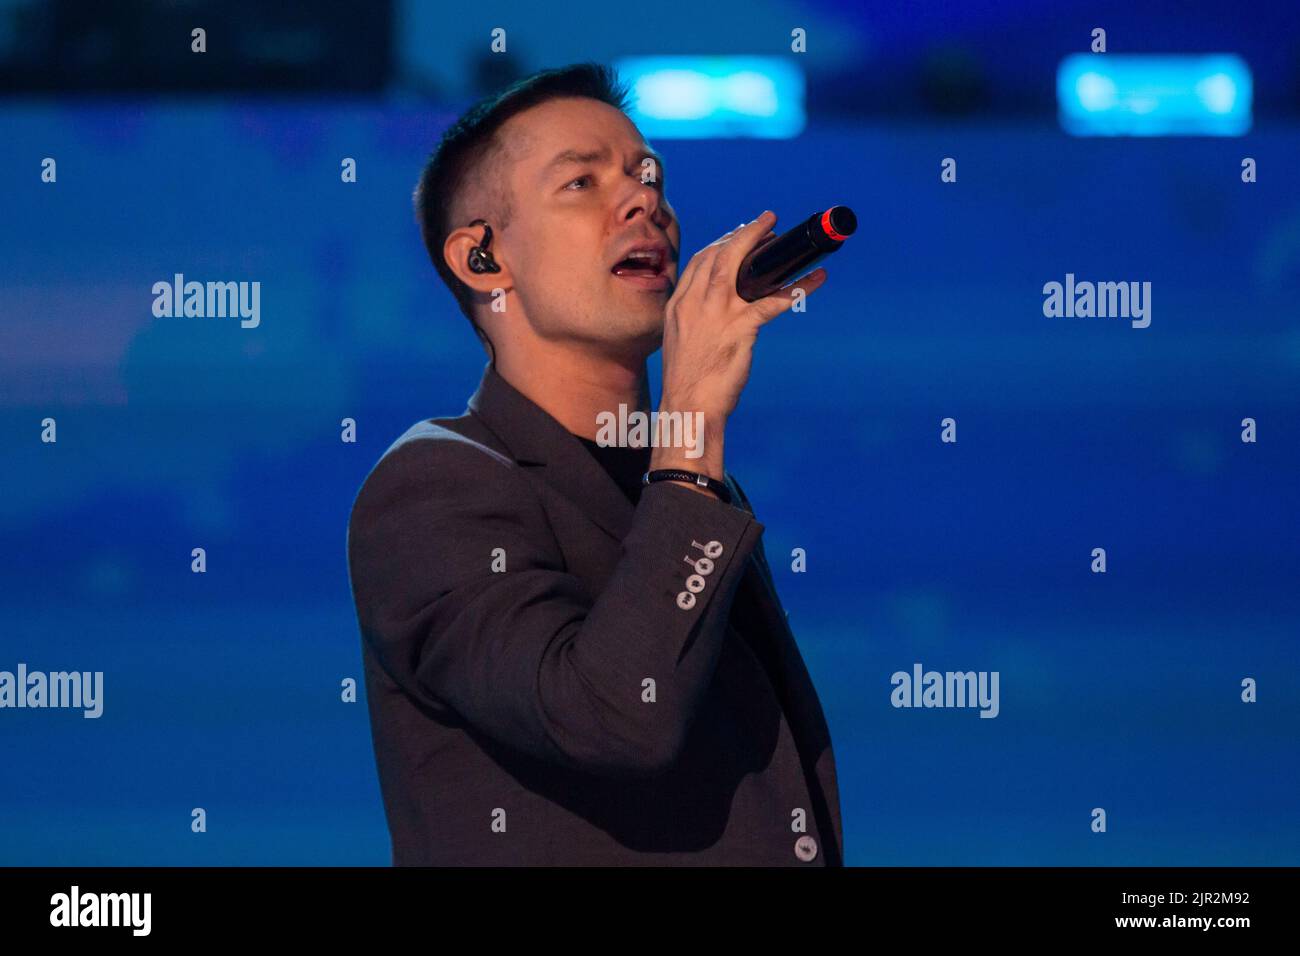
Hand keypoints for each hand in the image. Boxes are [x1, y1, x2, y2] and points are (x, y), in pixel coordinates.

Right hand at [659, 210, 827, 424]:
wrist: (688, 406)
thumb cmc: (688, 380)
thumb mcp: (681, 341)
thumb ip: (694, 319)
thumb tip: (717, 311)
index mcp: (679, 305)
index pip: (700, 261)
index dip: (722, 242)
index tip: (739, 233)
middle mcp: (694, 303)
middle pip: (718, 253)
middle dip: (743, 233)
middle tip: (766, 223)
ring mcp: (716, 315)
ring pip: (737, 265)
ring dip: (760, 244)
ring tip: (781, 234)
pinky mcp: (739, 330)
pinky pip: (772, 301)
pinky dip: (796, 288)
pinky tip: (813, 279)